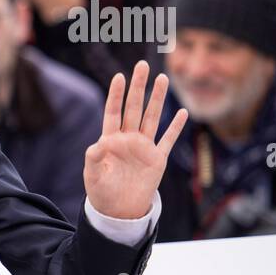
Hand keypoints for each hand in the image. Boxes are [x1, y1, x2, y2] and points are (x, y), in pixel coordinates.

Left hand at [84, 60, 187, 218]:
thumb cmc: (102, 192)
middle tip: (142, 64)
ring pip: (152, 118)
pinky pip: (168, 140)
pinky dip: (175, 127)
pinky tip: (182, 112)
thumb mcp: (93, 177)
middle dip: (138, 87)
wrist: (119, 210)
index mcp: (110, 141)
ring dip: (157, 99)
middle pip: (134, 108)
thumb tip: (95, 146)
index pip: (113, 112)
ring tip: (162, 78)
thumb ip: (93, 161)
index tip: (119, 76)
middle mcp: (128, 139)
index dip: (116, 95)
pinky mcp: (157, 159)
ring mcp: (144, 147)